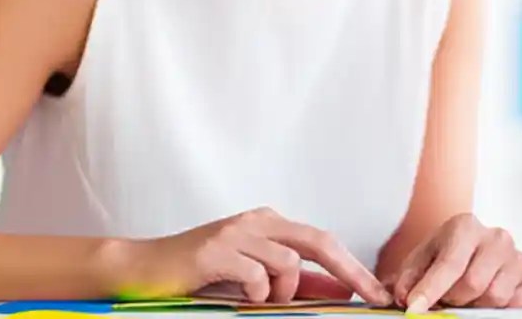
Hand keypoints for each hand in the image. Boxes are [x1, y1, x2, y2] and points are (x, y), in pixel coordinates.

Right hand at [109, 207, 393, 305]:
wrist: (143, 269)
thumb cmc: (200, 275)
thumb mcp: (254, 277)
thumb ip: (295, 282)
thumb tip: (339, 291)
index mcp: (270, 223)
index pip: (324, 241)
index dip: (353, 267)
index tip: (378, 292)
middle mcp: (258, 221)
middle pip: (318, 241)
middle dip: (349, 272)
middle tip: (369, 298)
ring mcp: (237, 233)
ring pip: (288, 261)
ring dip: (282, 291)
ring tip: (259, 300)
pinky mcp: (216, 250)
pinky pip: (257, 275)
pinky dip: (256, 292)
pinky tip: (238, 294)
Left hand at [390, 213, 521, 312]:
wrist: (464, 249)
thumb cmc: (443, 254)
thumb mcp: (418, 261)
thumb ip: (409, 279)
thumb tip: (407, 297)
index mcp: (466, 227)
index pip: (450, 264)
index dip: (430, 291)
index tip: (415, 307)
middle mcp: (496, 238)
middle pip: (475, 283)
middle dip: (454, 297)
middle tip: (446, 296)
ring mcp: (516, 257)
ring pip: (498, 295)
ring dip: (478, 303)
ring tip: (467, 295)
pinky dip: (507, 305)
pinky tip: (490, 299)